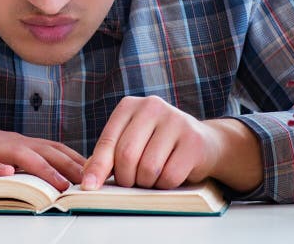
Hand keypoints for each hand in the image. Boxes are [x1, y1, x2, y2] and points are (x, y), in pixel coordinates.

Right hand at [0, 120, 85, 191]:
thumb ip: (18, 164)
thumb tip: (49, 177)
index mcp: (12, 142)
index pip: (52, 148)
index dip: (75, 159)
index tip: (97, 172)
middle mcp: (2, 141)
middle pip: (42, 149)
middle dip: (68, 165)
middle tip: (90, 181)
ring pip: (16, 155)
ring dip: (41, 169)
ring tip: (60, 184)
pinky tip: (7, 174)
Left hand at [80, 96, 261, 191]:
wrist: (204, 143)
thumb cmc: (159, 146)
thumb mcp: (131, 143)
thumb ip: (108, 156)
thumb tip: (88, 179)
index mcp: (130, 106)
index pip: (108, 140)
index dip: (98, 167)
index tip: (89, 187)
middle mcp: (152, 107)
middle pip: (127, 156)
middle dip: (127, 178)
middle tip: (133, 182)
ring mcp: (175, 120)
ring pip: (148, 168)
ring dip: (147, 183)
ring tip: (153, 176)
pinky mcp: (193, 140)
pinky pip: (170, 176)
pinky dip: (166, 185)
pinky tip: (170, 175)